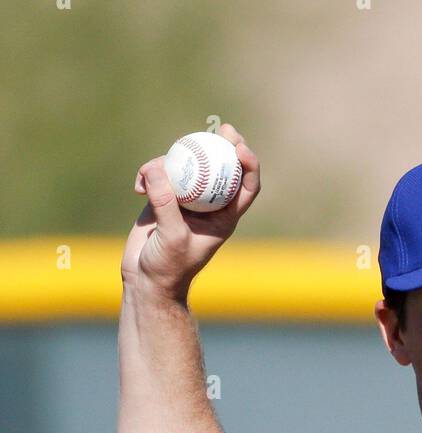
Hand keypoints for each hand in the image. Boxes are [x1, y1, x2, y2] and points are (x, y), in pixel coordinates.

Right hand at [121, 123, 260, 299]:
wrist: (146, 280)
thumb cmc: (168, 267)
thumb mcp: (171, 237)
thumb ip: (166, 204)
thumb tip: (158, 170)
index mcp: (224, 217)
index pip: (246, 186)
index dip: (248, 164)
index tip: (238, 147)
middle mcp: (209, 205)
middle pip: (222, 167)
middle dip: (222, 145)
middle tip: (219, 128)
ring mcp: (186, 199)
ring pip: (188, 165)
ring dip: (172, 160)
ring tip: (153, 172)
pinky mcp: (163, 196)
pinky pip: (159, 173)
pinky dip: (148, 174)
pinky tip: (137, 187)